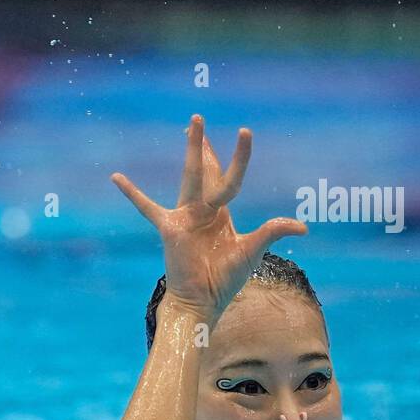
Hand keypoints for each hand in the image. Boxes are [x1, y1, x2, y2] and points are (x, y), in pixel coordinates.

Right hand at [111, 115, 306, 318]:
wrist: (202, 300)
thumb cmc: (224, 280)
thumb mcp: (252, 251)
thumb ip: (271, 232)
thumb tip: (303, 227)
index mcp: (220, 213)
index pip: (229, 180)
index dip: (238, 157)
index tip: (244, 132)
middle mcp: (202, 210)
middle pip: (205, 170)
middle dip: (203, 146)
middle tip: (197, 119)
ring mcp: (184, 216)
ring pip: (190, 176)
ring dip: (191, 150)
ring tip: (191, 126)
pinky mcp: (170, 227)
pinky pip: (147, 207)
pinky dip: (132, 193)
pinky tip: (116, 177)